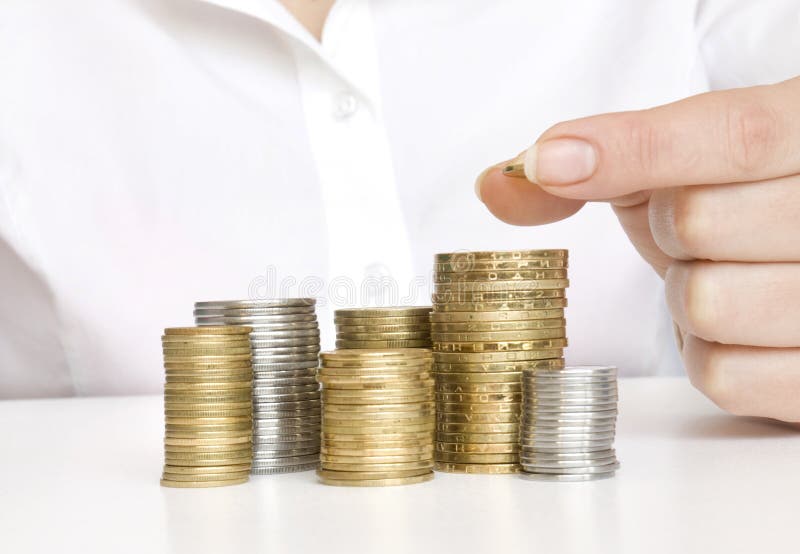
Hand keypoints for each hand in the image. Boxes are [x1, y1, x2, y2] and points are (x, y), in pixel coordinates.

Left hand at [475, 76, 799, 421]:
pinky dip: (704, 355)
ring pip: (707, 305)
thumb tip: (500, 184)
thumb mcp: (674, 166)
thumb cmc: (733, 203)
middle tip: (700, 233)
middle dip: (668, 232)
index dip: (636, 149)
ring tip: (724, 277)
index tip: (551, 163)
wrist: (798, 257)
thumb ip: (594, 161)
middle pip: (698, 224)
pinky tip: (736, 329)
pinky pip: (721, 377)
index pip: (733, 136)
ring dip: (684, 298)